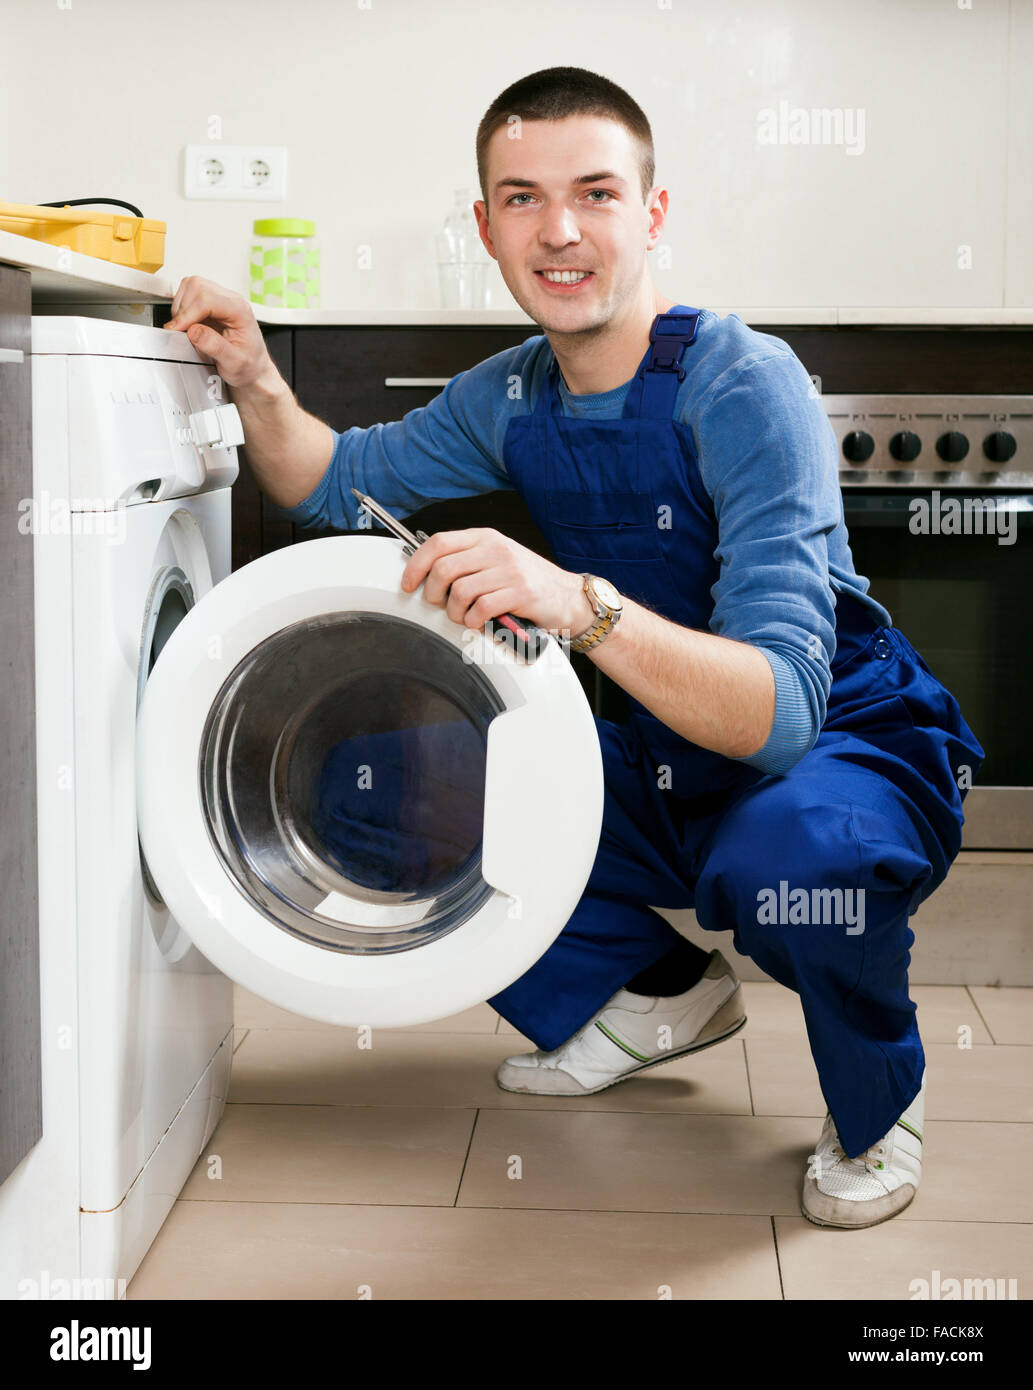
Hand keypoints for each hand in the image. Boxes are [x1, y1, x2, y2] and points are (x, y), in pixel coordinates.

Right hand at [163, 276, 281, 392]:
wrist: (253, 367)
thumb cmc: (248, 364)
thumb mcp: (234, 363)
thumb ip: (215, 347)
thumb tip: (194, 331)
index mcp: (240, 311)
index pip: (207, 300)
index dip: (187, 314)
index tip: (177, 330)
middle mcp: (231, 300)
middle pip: (197, 287)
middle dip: (183, 310)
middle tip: (182, 332)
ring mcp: (220, 299)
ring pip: (190, 286)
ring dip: (181, 308)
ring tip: (187, 329)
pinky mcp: (210, 302)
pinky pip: (189, 294)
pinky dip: (182, 309)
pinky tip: (189, 325)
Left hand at [400, 528, 594, 636]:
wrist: (569, 597)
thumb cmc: (529, 582)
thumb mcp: (497, 560)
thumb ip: (467, 561)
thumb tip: (427, 572)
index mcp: (485, 538)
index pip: (438, 543)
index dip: (416, 565)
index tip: (408, 583)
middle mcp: (496, 549)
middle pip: (443, 569)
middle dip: (434, 595)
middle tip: (441, 606)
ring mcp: (508, 569)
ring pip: (460, 592)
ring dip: (455, 612)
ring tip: (465, 617)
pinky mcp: (519, 592)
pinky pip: (480, 609)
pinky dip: (474, 621)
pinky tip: (480, 623)